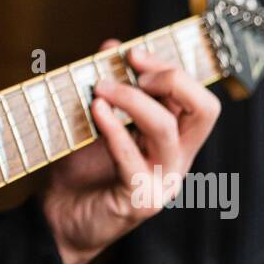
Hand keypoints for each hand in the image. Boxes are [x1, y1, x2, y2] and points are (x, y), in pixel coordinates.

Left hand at [42, 41, 220, 263]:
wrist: (60, 218)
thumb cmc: (82, 169)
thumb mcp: (96, 120)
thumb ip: (110, 85)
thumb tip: (112, 45)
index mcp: (176, 137)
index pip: (196, 96)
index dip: (169, 68)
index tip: (133, 54)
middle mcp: (178, 158)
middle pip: (203, 109)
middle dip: (169, 78)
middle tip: (130, 70)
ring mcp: (163, 181)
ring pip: (165, 129)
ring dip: (131, 99)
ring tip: (100, 88)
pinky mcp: (140, 200)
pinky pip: (132, 159)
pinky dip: (114, 130)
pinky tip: (96, 112)